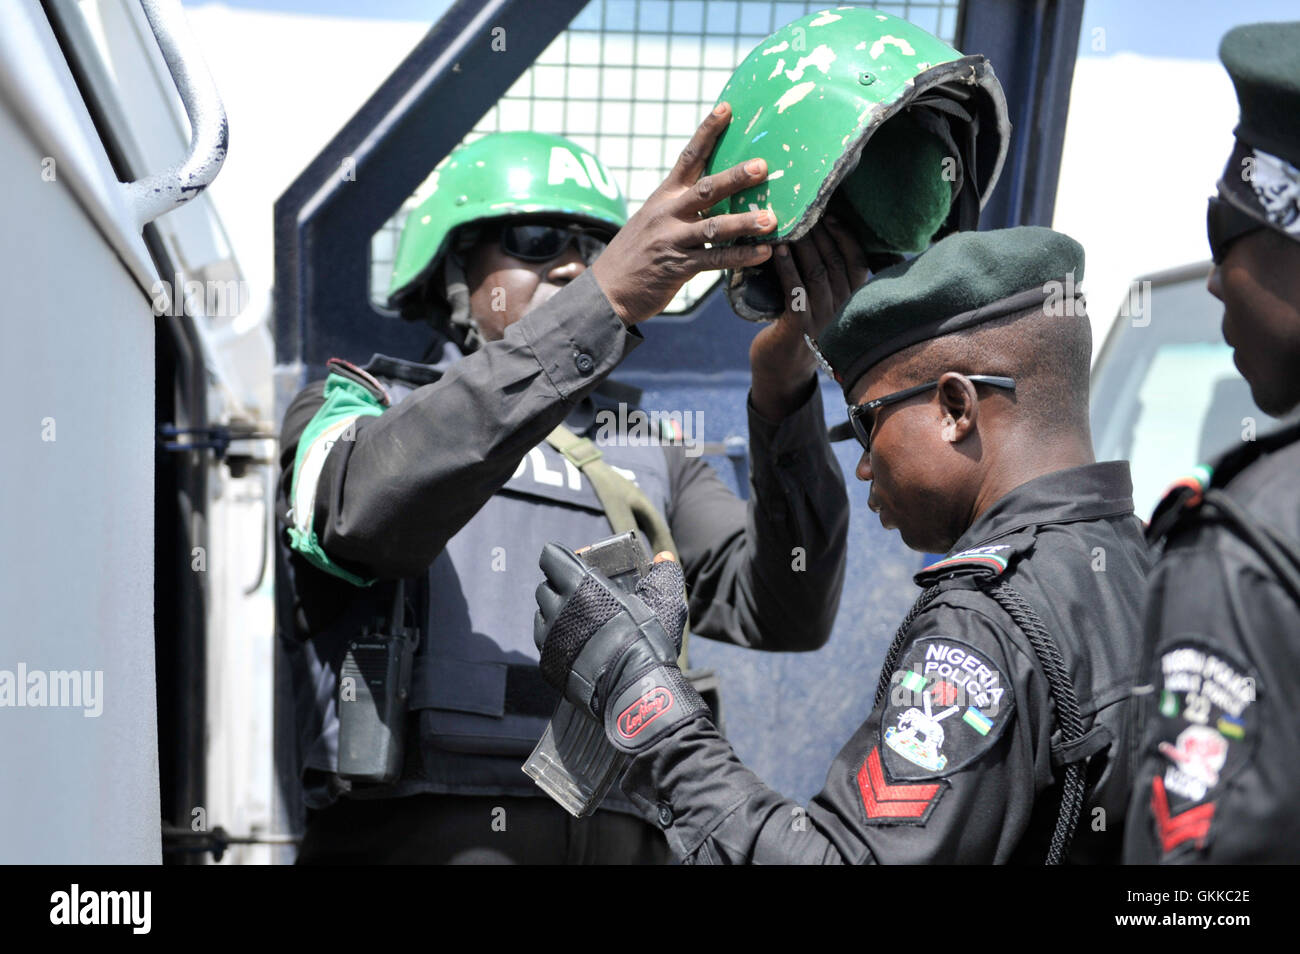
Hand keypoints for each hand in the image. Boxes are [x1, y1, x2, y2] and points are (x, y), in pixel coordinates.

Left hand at [533, 543, 706, 751]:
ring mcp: (549, 636)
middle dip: (559, 588)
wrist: (630, 688)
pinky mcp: (547, 661)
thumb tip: (664, 556)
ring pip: (542, 616)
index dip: (560, 559)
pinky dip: (557, 641)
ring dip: (556, 615)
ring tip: (580, 624)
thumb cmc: (645, 641)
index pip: (550, 558)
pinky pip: (545, 643)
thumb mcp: (661, 603)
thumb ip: (661, 575)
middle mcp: (557, 607)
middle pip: (545, 587)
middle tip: (581, 596)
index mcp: (579, 584)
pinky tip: (577, 647)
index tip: (572, 564)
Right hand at [590, 103, 776, 325]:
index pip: (688, 158)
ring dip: (744, 222)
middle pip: (705, 189)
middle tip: (762, 166)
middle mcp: (667, 214)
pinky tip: (763, 252)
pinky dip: (740, 256)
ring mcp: (672, 240)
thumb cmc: (635, 254)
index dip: (707, 132)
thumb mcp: (652, 220)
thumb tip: (716, 193)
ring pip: (713, 226)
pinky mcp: (677, 268)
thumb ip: (681, 206)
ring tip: (771, 219)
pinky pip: (714, 260)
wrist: (606, 290)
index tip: (727, 108)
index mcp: (663, 196)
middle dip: (735, 177)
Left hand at [749, 217, 869, 419]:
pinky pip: (795, 292)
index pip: (859, 262)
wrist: (782, 373)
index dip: (846, 236)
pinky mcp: (798, 328)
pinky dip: (787, 267)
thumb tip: (815, 231)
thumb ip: (827, 276)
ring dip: (804, 244)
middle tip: (804, 209)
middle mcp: (842, 309)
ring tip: (790, 223)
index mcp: (852, 301)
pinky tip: (777, 250)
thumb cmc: (800, 330)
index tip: (831, 214)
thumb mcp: (821, 303)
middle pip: (836, 262)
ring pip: (818, 273)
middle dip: (820, 232)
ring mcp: (822, 320)